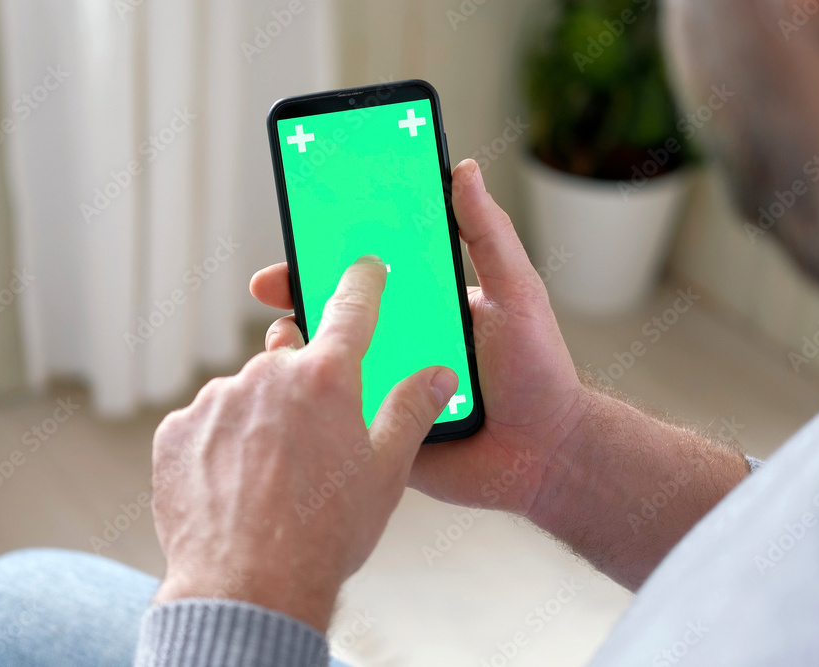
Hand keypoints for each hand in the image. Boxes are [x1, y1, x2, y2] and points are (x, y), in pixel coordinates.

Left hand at [151, 257, 457, 632]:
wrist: (247, 588)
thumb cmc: (324, 534)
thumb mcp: (385, 473)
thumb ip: (412, 411)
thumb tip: (438, 375)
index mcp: (327, 377)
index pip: (351, 307)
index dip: (361, 283)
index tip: (363, 267)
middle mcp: (267, 374)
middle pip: (290, 356)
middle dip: (304, 385)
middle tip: (313, 439)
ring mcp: (216, 400)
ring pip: (246, 393)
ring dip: (259, 419)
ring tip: (271, 477)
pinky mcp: (177, 430)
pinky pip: (206, 423)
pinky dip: (220, 444)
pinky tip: (235, 486)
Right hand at [250, 159, 584, 518]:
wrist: (549, 456)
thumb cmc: (539, 372)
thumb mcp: (517, 292)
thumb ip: (488, 235)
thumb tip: (466, 169)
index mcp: (426, 305)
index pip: (371, 269)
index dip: (335, 248)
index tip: (304, 224)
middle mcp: (401, 341)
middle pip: (339, 312)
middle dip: (297, 292)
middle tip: (269, 282)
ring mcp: (388, 386)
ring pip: (331, 361)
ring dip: (299, 346)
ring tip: (282, 335)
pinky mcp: (383, 430)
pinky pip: (341, 414)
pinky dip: (316, 401)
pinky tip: (298, 391)